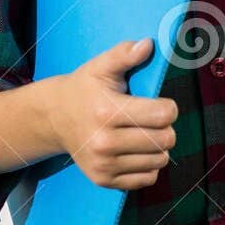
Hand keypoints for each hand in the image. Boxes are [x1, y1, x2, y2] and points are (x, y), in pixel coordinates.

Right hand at [51, 38, 177, 191]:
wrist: (55, 119)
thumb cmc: (85, 89)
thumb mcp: (101, 67)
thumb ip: (124, 54)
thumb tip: (148, 44)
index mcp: (107, 112)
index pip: (163, 115)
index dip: (169, 107)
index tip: (160, 104)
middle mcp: (104, 142)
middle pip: (166, 140)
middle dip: (166, 127)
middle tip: (151, 120)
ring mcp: (103, 165)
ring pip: (160, 160)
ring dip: (158, 147)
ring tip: (142, 134)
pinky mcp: (104, 180)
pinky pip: (148, 179)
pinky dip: (148, 165)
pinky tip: (135, 151)